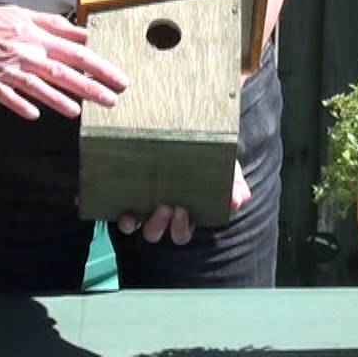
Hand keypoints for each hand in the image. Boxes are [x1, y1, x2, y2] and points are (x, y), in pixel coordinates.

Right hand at [0, 0, 128, 119]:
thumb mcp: (24, 15)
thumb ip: (55, 27)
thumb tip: (84, 36)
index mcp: (37, 36)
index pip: (76, 53)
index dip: (100, 67)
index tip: (119, 79)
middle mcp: (26, 52)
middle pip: (63, 71)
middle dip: (90, 86)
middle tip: (112, 100)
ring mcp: (7, 68)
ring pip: (37, 84)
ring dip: (59, 99)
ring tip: (78, 112)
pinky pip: (7, 95)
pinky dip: (20, 104)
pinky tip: (34, 114)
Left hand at [116, 160, 251, 244]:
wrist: (186, 125)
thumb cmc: (206, 152)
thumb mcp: (225, 165)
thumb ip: (234, 183)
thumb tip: (238, 200)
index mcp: (183, 211)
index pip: (181, 232)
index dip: (181, 227)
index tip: (183, 209)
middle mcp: (160, 211)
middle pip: (156, 233)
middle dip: (162, 223)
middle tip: (170, 204)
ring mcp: (142, 203)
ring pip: (137, 226)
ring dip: (144, 221)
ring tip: (154, 202)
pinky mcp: (125, 193)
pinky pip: (119, 213)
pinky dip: (122, 216)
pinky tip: (123, 208)